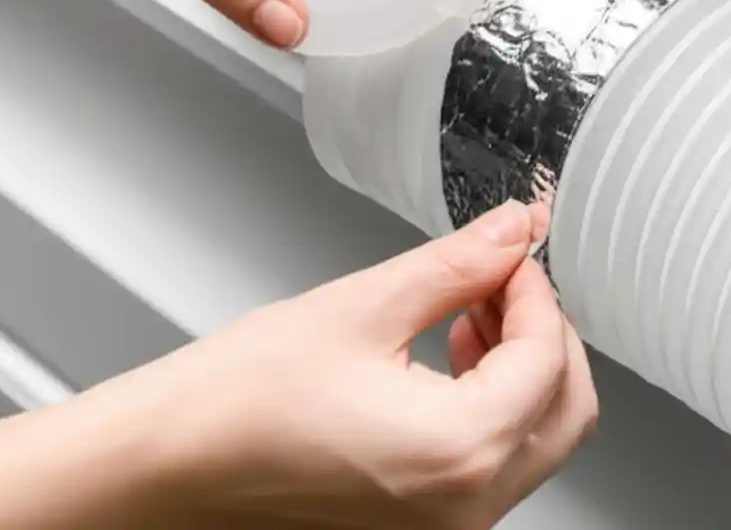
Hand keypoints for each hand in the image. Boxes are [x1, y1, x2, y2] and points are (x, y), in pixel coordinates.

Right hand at [0, 202, 595, 528]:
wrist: (165, 467)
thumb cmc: (231, 405)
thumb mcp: (362, 307)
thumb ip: (458, 265)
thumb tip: (513, 231)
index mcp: (460, 450)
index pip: (548, 356)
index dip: (535, 288)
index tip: (512, 253)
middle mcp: (466, 506)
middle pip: (565, 409)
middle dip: (544, 332)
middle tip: (500, 278)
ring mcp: (447, 527)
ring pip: (536, 439)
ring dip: (521, 368)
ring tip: (469, 313)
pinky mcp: (422, 529)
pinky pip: (493, 467)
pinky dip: (491, 410)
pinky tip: (446, 362)